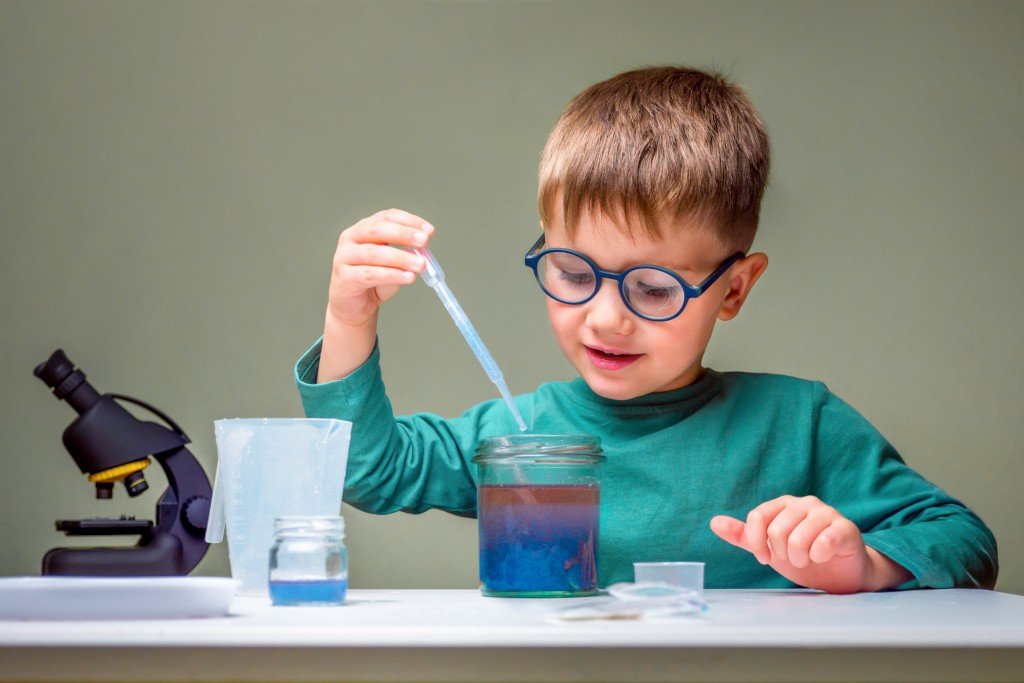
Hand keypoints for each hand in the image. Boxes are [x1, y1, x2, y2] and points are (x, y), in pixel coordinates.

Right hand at [327, 208, 434, 327]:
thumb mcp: (394, 264)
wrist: (355, 306)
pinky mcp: (344, 277)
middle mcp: (351, 238)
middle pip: (378, 230)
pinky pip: (370, 274)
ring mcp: (344, 257)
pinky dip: (392, 275)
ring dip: (401, 258)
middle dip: (404, 234)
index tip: (429, 231)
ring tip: (420, 265)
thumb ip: (407, 255)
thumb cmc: (375, 281)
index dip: (409, 221)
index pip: (387, 216)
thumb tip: (424, 252)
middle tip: (424, 241)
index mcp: (364, 228)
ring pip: (374, 253)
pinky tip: (408, 277)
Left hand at [710, 495, 909, 593]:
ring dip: (800, 558)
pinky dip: (818, 557)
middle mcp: (805, 503)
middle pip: (776, 530)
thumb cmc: (804, 557)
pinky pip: (823, 543)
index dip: (756, 542)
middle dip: (781, 554)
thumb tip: (714, 522)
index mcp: (783, 504)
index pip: (757, 516)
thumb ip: (744, 536)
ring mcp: (826, 513)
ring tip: (808, 559)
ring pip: (798, 539)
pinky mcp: (845, 528)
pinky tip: (824, 557)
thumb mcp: (769, 549)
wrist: (841, 573)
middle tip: (793, 559)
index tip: (763, 557)